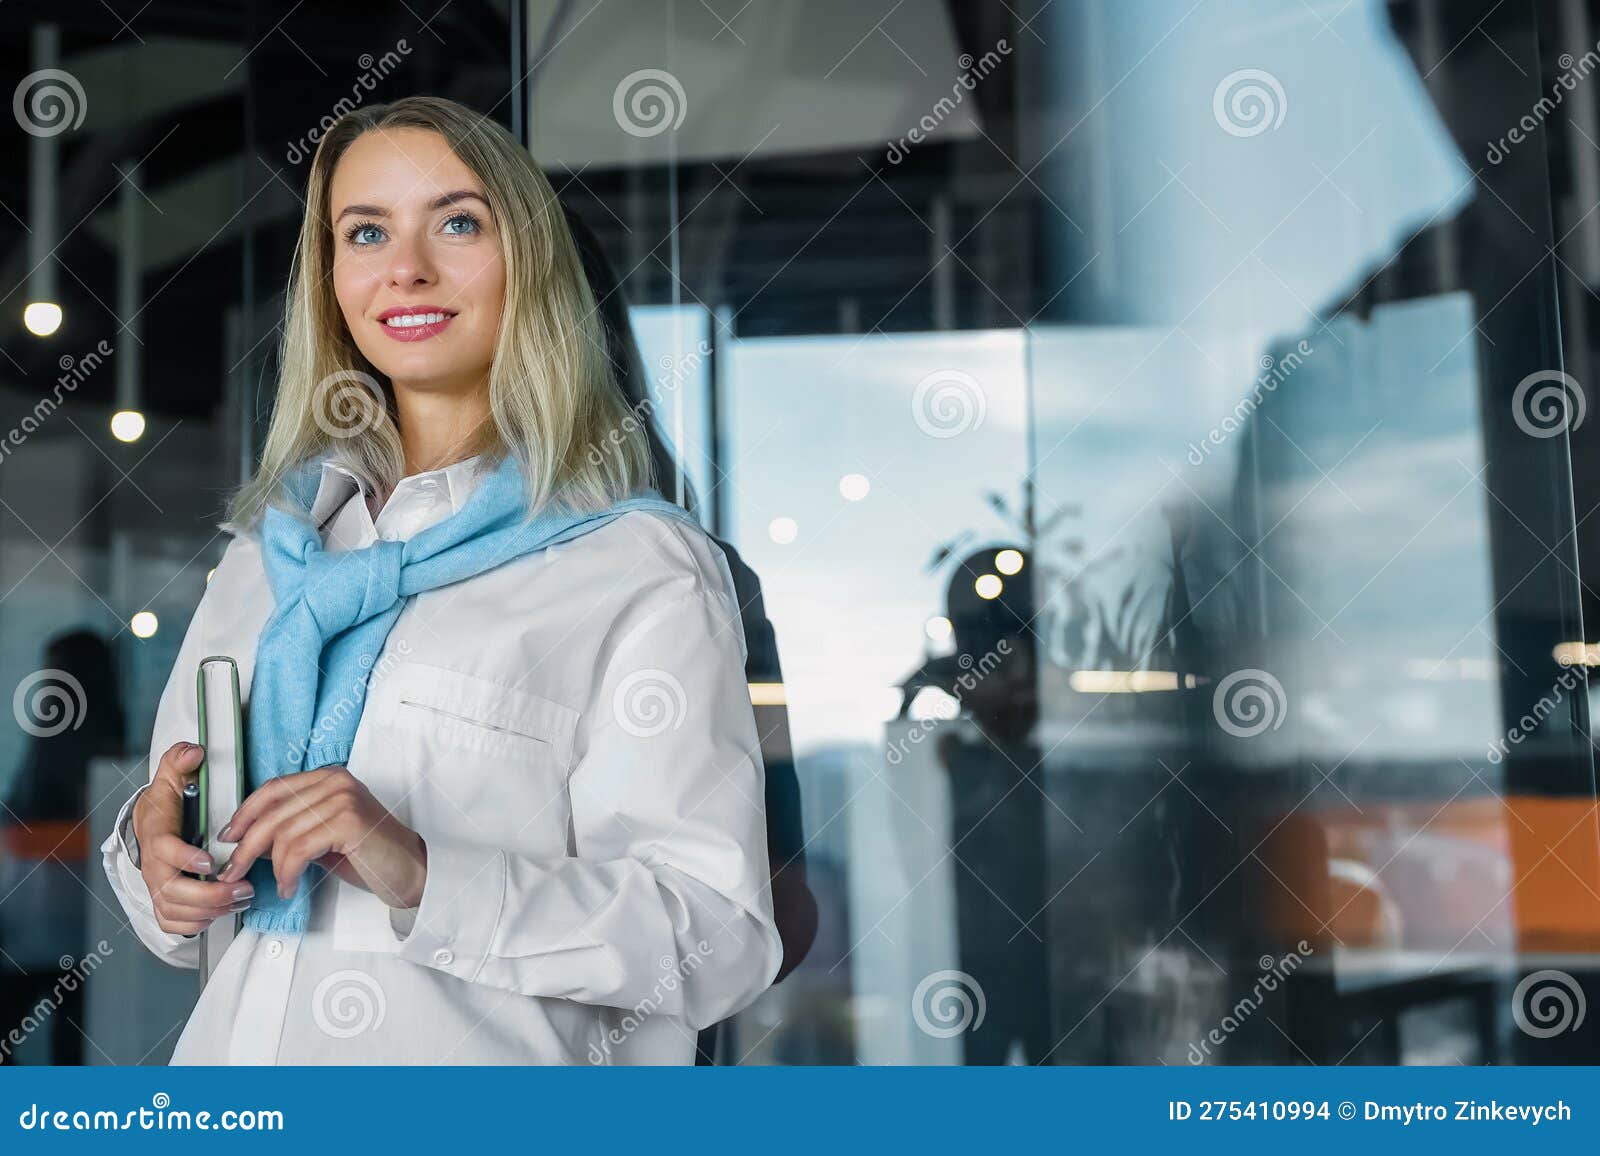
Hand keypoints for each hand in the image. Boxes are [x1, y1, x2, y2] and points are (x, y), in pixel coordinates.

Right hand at [132, 742, 256, 934]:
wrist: (150, 825)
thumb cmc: (167, 804)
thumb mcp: (174, 776)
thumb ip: (181, 761)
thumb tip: (193, 752)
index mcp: (157, 834)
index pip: (164, 850)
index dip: (184, 858)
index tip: (210, 860)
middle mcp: (153, 866)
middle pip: (172, 889)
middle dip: (209, 894)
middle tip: (242, 889)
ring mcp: (157, 886)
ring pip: (175, 909)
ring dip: (210, 910)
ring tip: (241, 899)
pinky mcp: (163, 901)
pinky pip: (173, 922)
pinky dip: (196, 923)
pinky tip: (220, 912)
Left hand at [215, 766, 427, 909]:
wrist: (410, 870)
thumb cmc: (368, 855)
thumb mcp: (322, 837)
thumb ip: (290, 830)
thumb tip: (246, 840)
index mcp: (329, 777)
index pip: (274, 788)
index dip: (245, 813)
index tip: (228, 837)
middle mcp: (336, 782)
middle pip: (272, 812)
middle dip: (246, 846)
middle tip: (233, 871)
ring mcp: (343, 799)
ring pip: (282, 833)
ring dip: (272, 866)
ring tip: (280, 884)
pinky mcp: (348, 822)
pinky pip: (298, 849)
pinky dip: (288, 872)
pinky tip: (292, 886)